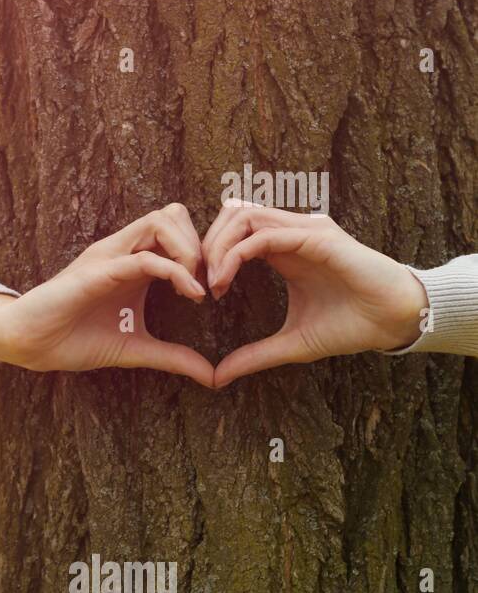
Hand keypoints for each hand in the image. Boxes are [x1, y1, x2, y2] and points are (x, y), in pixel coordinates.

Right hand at [0, 203, 214, 385]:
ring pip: (162, 221)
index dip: (204, 252)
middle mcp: (123, 251)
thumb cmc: (74, 340)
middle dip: (201, 243)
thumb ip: (172, 357)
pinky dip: (175, 272)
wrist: (30, 344)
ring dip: (190, 249)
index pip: (177, 229)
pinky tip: (191, 296)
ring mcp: (109, 257)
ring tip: (198, 285)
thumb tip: (211, 377)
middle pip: (173, 213)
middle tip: (211, 282)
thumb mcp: (135, 348)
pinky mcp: (98, 271)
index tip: (216, 290)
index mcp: (133, 263)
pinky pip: (145, 258)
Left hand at [203, 199, 428, 387]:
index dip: (209, 253)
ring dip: (218, 246)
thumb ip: (254, 356)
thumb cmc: (350, 326)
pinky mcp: (318, 238)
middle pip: (233, 214)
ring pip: (244, 216)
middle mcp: (292, 233)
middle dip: (206, 244)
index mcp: (284, 249)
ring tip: (211, 282)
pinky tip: (225, 281)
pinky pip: (265, 234)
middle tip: (196, 282)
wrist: (395, 322)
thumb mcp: (291, 343)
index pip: (234, 230)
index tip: (198, 290)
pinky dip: (236, 253)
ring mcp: (305, 231)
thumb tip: (218, 378)